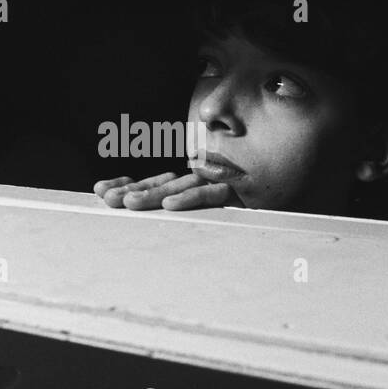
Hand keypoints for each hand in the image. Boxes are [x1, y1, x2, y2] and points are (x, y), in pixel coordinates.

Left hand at [93, 171, 239, 211]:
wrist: (287, 185)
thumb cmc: (248, 200)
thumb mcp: (210, 205)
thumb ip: (186, 203)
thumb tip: (149, 210)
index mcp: (192, 181)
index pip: (153, 182)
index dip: (127, 184)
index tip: (100, 191)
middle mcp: (201, 178)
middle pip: (160, 184)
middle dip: (130, 191)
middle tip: (105, 198)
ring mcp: (218, 181)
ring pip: (179, 188)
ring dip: (153, 195)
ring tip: (129, 204)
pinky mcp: (237, 191)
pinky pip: (211, 194)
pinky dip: (190, 199)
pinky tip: (171, 208)